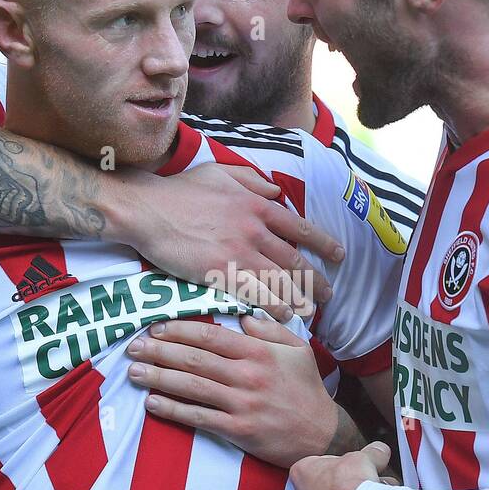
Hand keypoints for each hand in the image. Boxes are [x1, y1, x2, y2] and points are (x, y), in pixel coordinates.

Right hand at [118, 164, 343, 321]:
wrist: (149, 209)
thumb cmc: (180, 190)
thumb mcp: (221, 173)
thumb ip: (251, 181)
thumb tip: (275, 190)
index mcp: (257, 205)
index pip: (300, 227)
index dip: (323, 243)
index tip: (339, 254)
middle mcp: (255, 229)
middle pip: (295, 259)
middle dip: (316, 279)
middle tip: (328, 294)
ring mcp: (240, 252)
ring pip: (280, 280)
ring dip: (300, 297)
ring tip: (311, 311)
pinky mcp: (222, 273)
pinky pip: (256, 294)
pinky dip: (274, 306)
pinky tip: (284, 316)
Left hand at [126, 313, 340, 466]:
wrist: (322, 434)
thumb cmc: (307, 389)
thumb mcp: (297, 350)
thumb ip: (269, 330)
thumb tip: (242, 315)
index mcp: (258, 352)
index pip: (210, 335)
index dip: (179, 329)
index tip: (156, 327)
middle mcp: (247, 375)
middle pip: (194, 359)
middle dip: (159, 351)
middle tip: (133, 346)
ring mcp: (241, 403)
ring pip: (191, 386)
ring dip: (158, 378)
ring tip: (133, 372)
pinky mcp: (238, 429)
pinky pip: (199, 417)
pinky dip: (173, 410)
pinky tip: (152, 403)